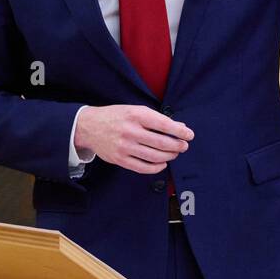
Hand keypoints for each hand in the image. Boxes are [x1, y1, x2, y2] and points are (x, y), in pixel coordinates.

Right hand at [75, 105, 192, 174]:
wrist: (89, 126)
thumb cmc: (115, 116)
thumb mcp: (135, 110)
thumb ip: (156, 118)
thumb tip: (179, 126)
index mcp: (136, 115)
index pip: (164, 124)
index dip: (180, 131)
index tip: (189, 135)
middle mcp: (130, 131)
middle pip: (162, 143)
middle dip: (177, 145)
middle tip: (184, 146)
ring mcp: (124, 147)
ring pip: (154, 156)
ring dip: (169, 156)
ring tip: (174, 153)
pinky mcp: (120, 159)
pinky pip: (143, 167)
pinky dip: (156, 167)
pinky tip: (162, 163)